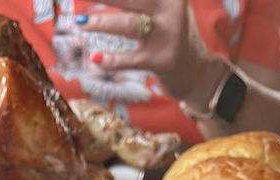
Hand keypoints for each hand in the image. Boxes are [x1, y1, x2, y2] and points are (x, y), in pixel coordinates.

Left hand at [76, 0, 226, 107]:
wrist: (198, 72)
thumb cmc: (172, 36)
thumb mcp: (165, 9)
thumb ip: (142, 1)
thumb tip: (112, 1)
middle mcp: (170, 9)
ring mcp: (166, 35)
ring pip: (127, 25)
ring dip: (100, 22)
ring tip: (81, 22)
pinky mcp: (161, 60)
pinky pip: (129, 60)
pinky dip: (110, 60)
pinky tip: (95, 58)